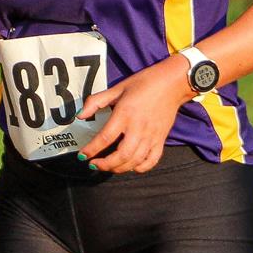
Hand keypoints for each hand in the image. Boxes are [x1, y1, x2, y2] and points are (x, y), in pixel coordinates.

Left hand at [72, 59, 190, 174]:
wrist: (172, 83)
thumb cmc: (144, 83)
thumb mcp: (117, 88)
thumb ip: (96, 101)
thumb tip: (80, 115)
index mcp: (125, 114)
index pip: (105, 138)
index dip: (92, 149)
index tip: (82, 155)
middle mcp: (138, 128)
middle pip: (121, 156)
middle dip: (105, 165)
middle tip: (93, 165)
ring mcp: (151, 136)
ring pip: (135, 161)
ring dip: (119, 168)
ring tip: (108, 167)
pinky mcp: (161, 140)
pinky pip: (152, 160)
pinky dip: (141, 168)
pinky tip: (131, 167)